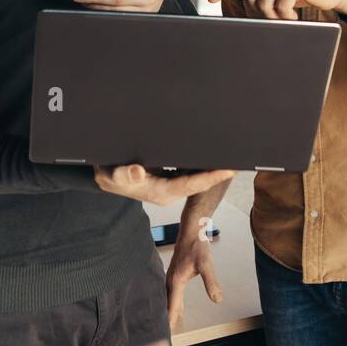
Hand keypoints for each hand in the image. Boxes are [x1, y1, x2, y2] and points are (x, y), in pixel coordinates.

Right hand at [93, 164, 234, 205]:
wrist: (106, 177)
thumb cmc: (109, 176)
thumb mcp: (111, 174)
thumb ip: (123, 174)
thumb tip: (137, 170)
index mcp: (161, 192)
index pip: (191, 185)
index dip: (210, 178)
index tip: (228, 169)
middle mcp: (169, 191)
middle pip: (199, 181)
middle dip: (219, 172)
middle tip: (240, 159)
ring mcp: (170, 185)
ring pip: (197, 176)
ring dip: (212, 167)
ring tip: (231, 154)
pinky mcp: (169, 178)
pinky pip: (190, 171)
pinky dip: (201, 163)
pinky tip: (212, 153)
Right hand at [166, 224, 222, 330]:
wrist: (191, 230)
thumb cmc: (198, 246)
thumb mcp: (206, 265)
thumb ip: (211, 283)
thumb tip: (218, 300)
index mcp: (176, 281)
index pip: (172, 305)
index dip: (171, 319)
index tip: (168, 333)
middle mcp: (170, 279)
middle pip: (167, 303)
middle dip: (167, 318)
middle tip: (166, 333)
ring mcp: (171, 275)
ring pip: (167, 297)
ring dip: (168, 309)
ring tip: (170, 322)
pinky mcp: (174, 272)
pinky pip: (170, 291)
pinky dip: (171, 300)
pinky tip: (176, 303)